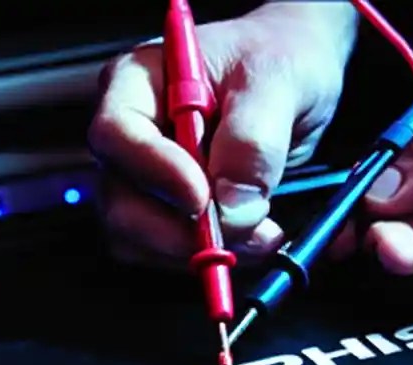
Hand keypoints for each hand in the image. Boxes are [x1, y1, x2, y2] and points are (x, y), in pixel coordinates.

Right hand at [89, 2, 356, 267]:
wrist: (296, 78)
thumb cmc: (278, 58)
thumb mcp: (277, 80)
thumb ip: (254, 140)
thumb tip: (233, 207)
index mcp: (138, 82)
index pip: (117, 134)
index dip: (155, 172)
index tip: (202, 198)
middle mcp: (130, 134)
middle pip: (119, 199)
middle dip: (178, 230)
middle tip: (241, 229)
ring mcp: (143, 178)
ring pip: (139, 238)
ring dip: (199, 251)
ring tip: (260, 229)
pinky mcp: (165, 212)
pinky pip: (167, 254)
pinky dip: (210, 258)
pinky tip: (253, 235)